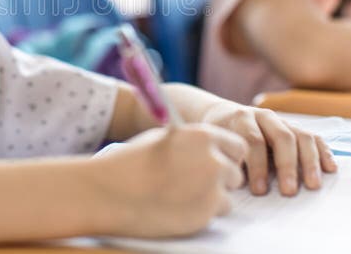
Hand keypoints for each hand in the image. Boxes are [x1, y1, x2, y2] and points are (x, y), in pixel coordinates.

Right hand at [96, 124, 247, 237]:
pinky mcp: (206, 212)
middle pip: (235, 173)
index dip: (226, 157)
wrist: (113, 191)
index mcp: (203, 136)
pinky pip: (215, 214)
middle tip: (195, 184)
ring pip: (228, 196)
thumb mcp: (165, 139)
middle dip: (220, 181)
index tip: (216, 164)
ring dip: (212, 199)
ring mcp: (212, 188)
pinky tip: (178, 207)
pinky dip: (201, 214)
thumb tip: (211, 150)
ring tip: (182, 196)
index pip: (238, 147)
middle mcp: (213, 159)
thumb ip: (193, 143)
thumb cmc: (133, 163)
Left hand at [200, 102, 336, 195]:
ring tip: (313, 185)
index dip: (257, 166)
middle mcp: (264, 116)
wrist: (224, 116)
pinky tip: (331, 169)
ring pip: (302, 136)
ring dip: (309, 162)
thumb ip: (228, 160)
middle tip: (289, 192)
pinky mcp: (295, 127)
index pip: (253, 140)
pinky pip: (314, 137)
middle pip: (282, 137)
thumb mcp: (218, 145)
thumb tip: (235, 184)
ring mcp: (282, 120)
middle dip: (287, 166)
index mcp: (241, 119)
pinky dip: (323, 152)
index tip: (259, 191)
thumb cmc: (220, 138)